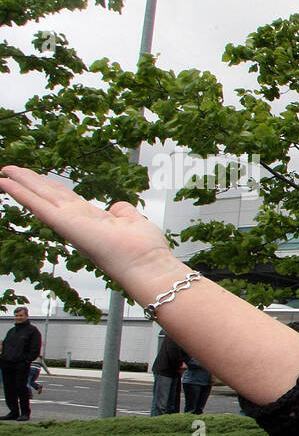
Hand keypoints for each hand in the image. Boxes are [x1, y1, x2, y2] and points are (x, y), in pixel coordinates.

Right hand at [0, 166, 178, 292]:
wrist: (147, 265)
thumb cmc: (144, 251)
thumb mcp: (134, 222)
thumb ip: (123, 212)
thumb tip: (117, 207)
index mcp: (92, 220)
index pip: (65, 200)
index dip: (50, 187)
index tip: (37, 178)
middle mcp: (78, 222)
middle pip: (48, 196)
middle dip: (30, 182)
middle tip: (9, 170)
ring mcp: (70, 223)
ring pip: (40, 198)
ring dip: (21, 183)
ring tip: (4, 172)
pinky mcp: (66, 224)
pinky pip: (39, 206)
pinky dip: (21, 193)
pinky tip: (6, 183)